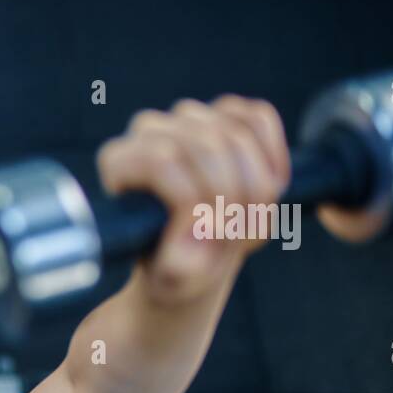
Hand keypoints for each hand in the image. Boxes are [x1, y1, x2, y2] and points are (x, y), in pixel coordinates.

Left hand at [96, 94, 290, 306]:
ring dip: (257, 189)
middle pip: (207, 145)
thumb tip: (194, 244)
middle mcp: (147, 130)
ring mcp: (188, 117)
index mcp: (118, 162)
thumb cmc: (175, 265)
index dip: (197, 201)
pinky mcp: (226, 113)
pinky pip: (258, 119)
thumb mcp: (173, 279)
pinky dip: (274, 157)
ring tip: (250, 226)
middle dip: (233, 200)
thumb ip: (181, 266)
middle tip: (238, 240)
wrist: (196, 257)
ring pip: (236, 134)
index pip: (163, 159)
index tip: (212, 241)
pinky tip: (271, 190)